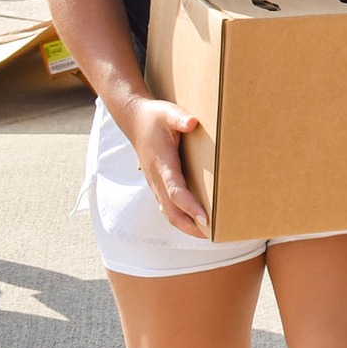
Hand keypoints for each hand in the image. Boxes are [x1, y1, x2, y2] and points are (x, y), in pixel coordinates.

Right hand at [119, 97, 209, 238]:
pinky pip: (166, 205)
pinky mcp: (157, 183)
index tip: (206, 219)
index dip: (190, 206)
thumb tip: (192, 123)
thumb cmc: (155, 116)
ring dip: (184, 224)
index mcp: (162, 164)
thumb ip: (179, 118)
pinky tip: (192, 221)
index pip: (175, 191)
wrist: (135, 120)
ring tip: (206, 234)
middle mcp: (156, 178)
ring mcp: (155, 183)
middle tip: (212, 236)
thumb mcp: (168, 112)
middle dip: (190, 225)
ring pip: (167, 210)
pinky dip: (179, 216)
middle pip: (171, 210)